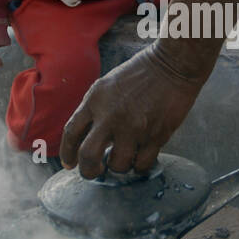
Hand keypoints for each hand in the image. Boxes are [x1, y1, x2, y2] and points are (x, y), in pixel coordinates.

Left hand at [60, 44, 207, 178]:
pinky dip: (139, 166)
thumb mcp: (106, 86)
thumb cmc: (139, 74)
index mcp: (95, 101)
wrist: (172, 65)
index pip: (71, 133)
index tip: (70, 164)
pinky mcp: (155, 136)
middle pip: (88, 155)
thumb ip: (93, 110)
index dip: (67, 153)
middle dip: (88, 171)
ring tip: (124, 158)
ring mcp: (134, 128)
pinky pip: (142, 164)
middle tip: (94, 173)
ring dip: (119, 166)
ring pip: (118, 165)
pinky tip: (140, 158)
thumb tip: (84, 138)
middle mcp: (111, 116)